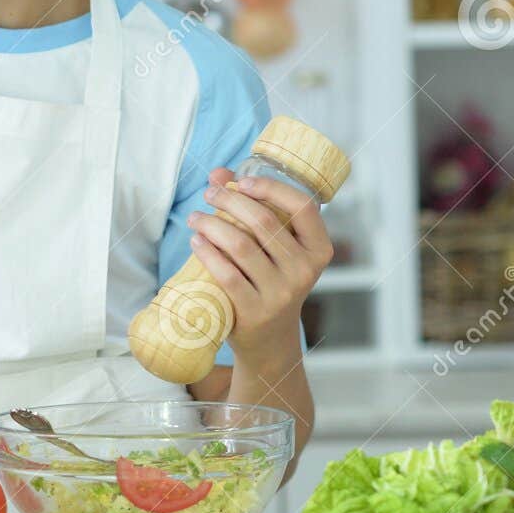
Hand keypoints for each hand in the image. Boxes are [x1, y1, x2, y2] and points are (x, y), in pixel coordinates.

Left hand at [187, 168, 333, 361]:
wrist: (269, 338)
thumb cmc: (270, 280)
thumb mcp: (274, 249)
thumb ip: (254, 209)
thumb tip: (219, 173)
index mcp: (319, 249)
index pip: (304, 207)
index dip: (272, 188)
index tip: (242, 181)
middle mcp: (305, 270)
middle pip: (264, 222)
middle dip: (230, 200)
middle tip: (208, 194)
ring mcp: (281, 293)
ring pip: (241, 245)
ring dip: (211, 224)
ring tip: (194, 217)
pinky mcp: (256, 311)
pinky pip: (227, 274)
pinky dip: (207, 253)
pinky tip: (195, 241)